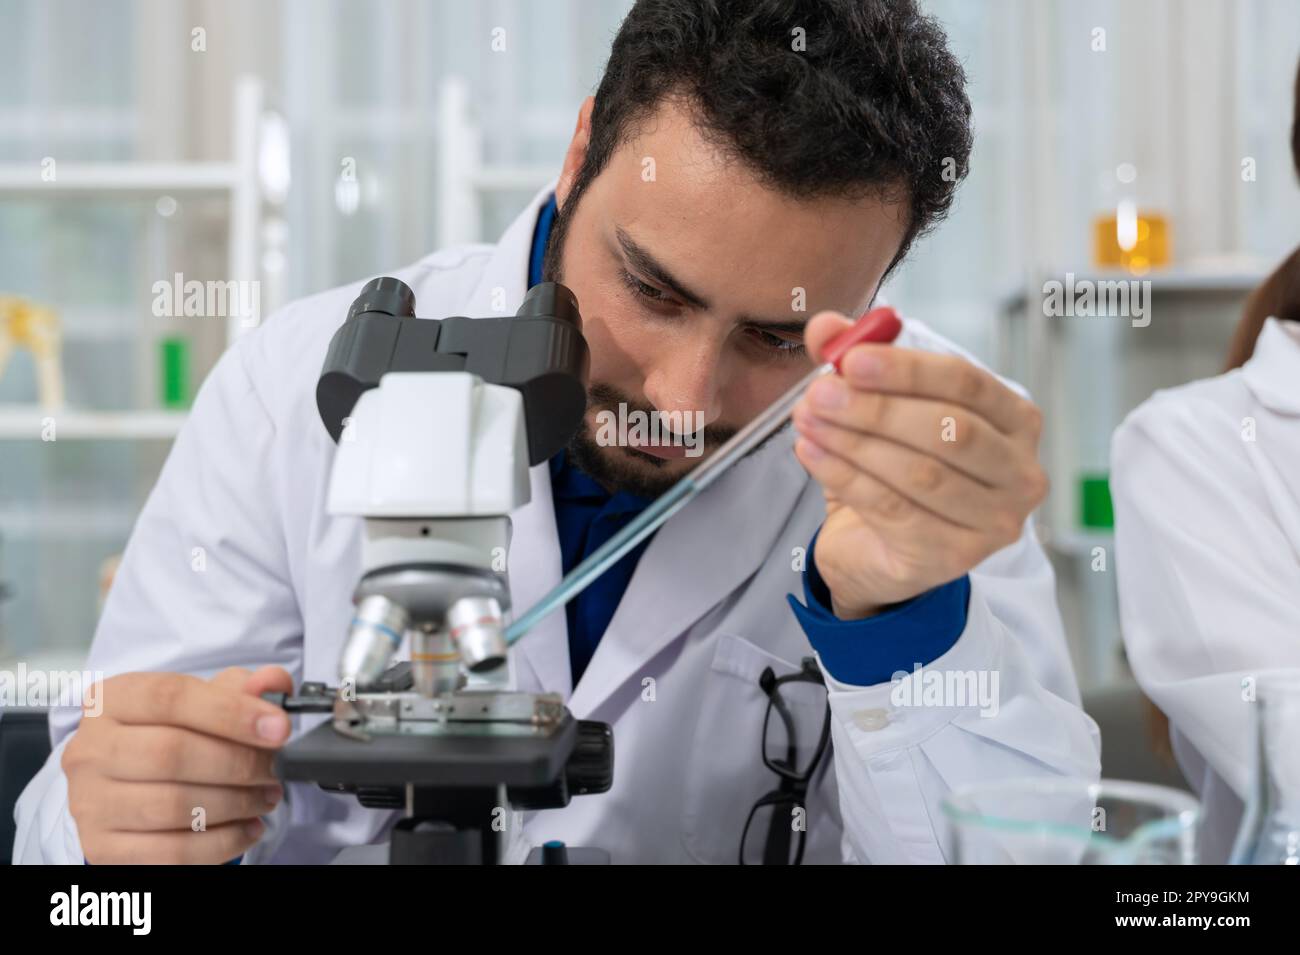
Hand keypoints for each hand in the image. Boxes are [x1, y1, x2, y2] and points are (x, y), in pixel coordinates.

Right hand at [63, 666, 293, 863]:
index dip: (232, 712)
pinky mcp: (102, 848)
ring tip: (265, 798)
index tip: (279, 728)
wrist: (124, 788)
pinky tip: (247, 828)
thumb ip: (240, 688)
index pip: (172, 697)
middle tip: (274, 769)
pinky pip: (171, 852)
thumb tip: (272, 682)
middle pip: (171, 754)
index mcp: (112, 700)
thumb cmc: (169, 735)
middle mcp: (91, 749)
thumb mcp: (200, 702)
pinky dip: (221, 843)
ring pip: (172, 806)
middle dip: (239, 763)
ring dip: (235, 804)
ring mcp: (90, 802)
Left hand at [791, 311, 1046, 618]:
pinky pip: (893, 509)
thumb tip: (825, 326)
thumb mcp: (879, 407)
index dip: (907, 369)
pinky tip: (810, 451)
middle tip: (819, 392)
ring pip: (920, 473)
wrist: (878, 550)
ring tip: (806, 419)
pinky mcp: (952, 557)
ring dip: (853, 441)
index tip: (851, 358)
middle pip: (949, 431)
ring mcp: (993, 522)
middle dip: (877, 408)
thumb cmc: (894, 469)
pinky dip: (845, 476)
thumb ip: (856, 362)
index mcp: (1015, 420)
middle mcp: (1019, 473)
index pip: (968, 383)